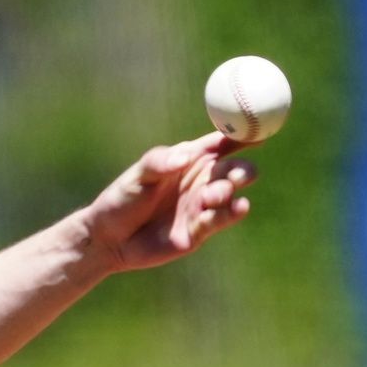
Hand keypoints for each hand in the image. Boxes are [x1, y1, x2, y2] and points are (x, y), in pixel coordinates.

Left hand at [82, 132, 257, 273]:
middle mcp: (201, 180)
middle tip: (235, 174)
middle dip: (242, 168)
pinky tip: (239, 207)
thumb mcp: (137, 176)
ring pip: (231, 193)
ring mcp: (202, 205)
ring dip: (227, 192)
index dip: (243, 134)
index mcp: (190, 159)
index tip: (259, 127)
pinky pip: (222, 219)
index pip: (222, 142)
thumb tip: (185, 156)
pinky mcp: (200, 230)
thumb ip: (159, 163)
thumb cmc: (121, 200)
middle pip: (234, 168)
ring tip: (211, 196)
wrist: (108, 239)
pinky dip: (231, 213)